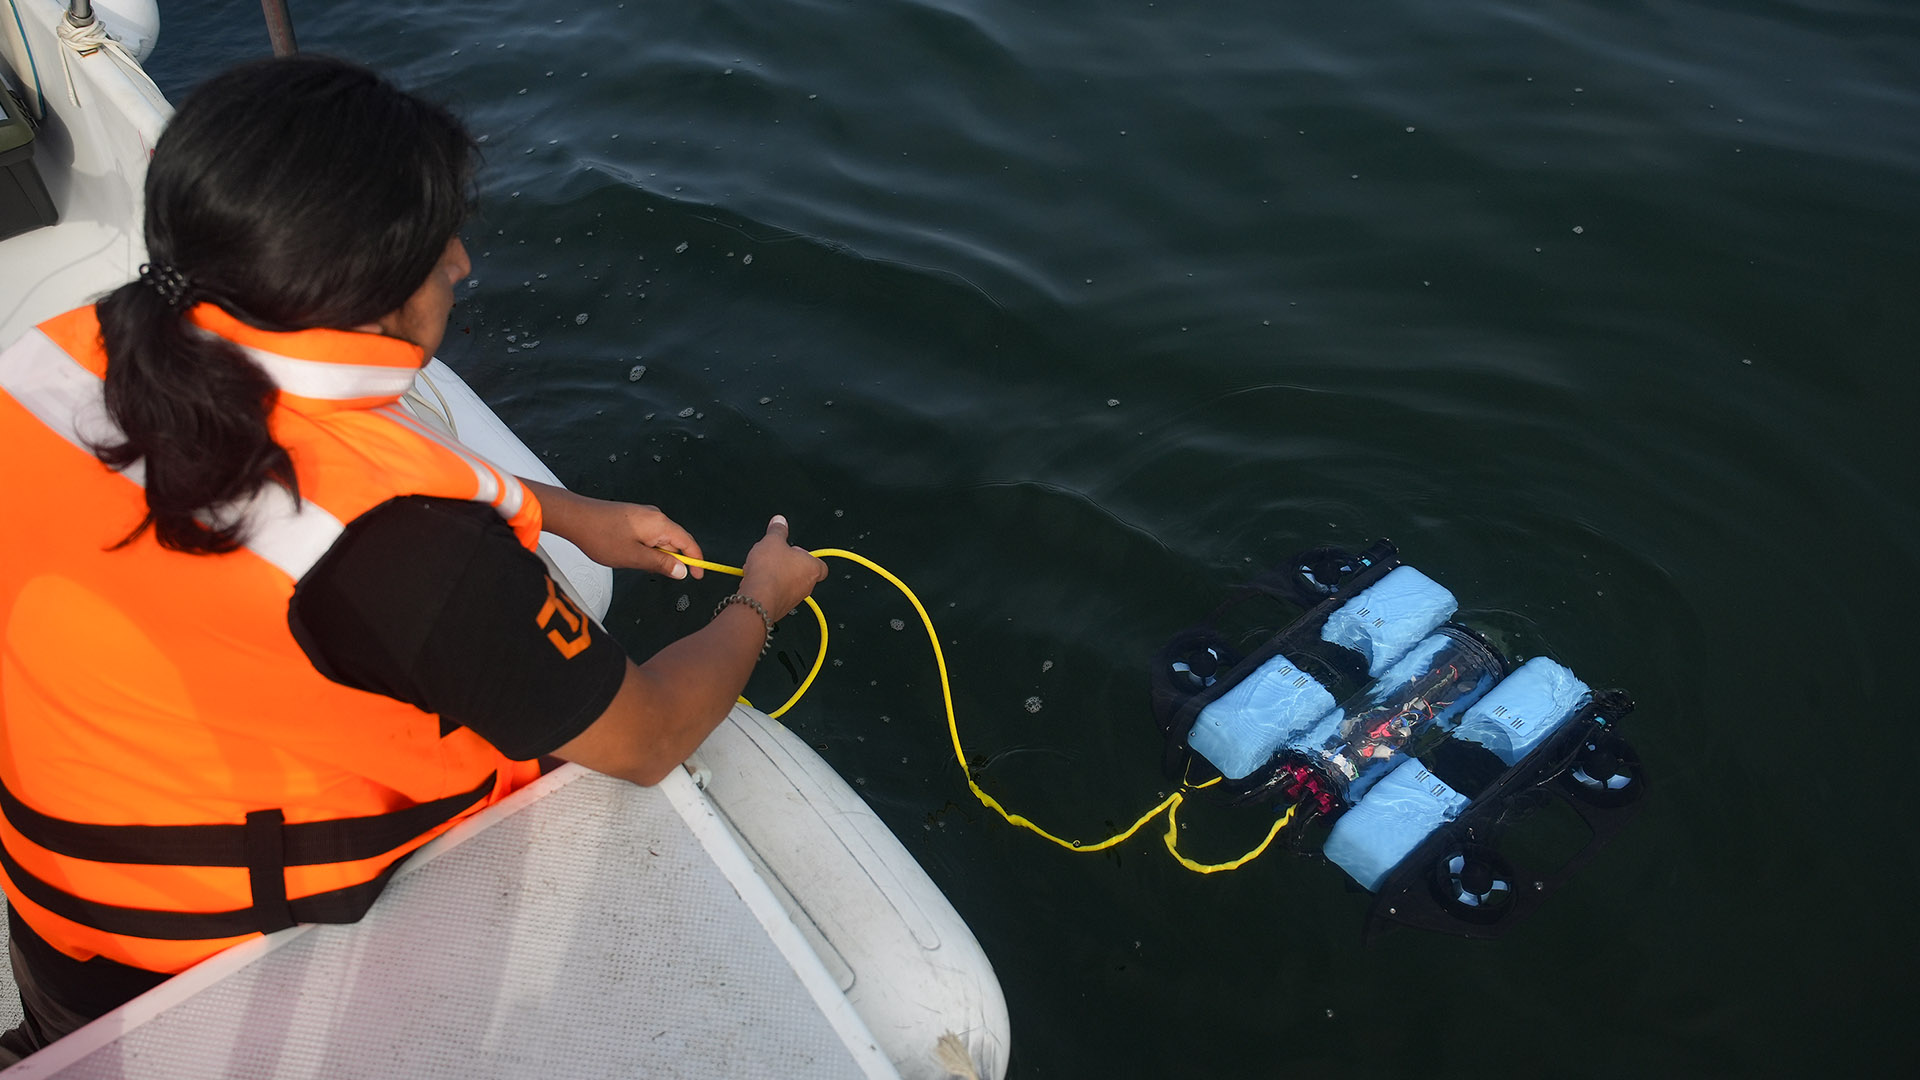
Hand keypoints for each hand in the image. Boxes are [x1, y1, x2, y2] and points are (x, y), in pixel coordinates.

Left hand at [522, 479, 703, 578]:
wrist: (576, 517)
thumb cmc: (602, 536)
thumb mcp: (634, 557)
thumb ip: (661, 564)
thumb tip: (682, 570)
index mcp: (660, 524)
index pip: (688, 543)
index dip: (696, 561)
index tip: (698, 576)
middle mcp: (655, 516)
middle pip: (675, 541)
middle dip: (673, 560)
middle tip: (660, 575)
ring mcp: (644, 515)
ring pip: (661, 539)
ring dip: (657, 555)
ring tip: (637, 564)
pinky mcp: (633, 517)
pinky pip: (649, 535)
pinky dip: (648, 548)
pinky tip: (632, 555)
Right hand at [739, 515, 827, 616]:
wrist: (757, 598)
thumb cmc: (770, 572)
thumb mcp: (773, 541)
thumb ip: (778, 530)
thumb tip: (779, 522)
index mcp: (812, 568)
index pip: (820, 564)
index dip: (808, 557)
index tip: (796, 551)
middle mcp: (807, 586)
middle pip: (802, 573)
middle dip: (788, 565)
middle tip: (776, 557)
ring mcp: (794, 599)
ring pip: (788, 585)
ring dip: (777, 576)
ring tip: (762, 568)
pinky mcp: (781, 608)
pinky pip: (776, 595)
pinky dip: (768, 588)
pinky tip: (756, 580)